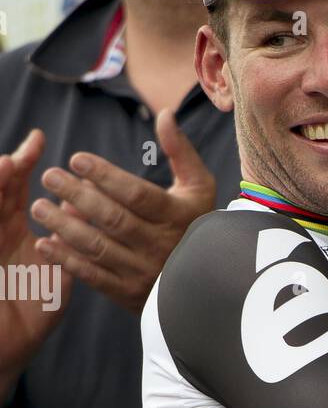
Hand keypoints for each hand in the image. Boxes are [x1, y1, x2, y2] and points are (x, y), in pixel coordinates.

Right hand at [0, 128, 73, 375]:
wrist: (5, 352)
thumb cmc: (29, 316)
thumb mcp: (55, 277)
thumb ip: (70, 245)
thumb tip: (86, 212)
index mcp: (15, 233)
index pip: (16, 189)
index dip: (25, 164)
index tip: (37, 141)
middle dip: (8, 170)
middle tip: (23, 152)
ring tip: (7, 168)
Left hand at [31, 109, 215, 313]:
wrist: (207, 281)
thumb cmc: (198, 224)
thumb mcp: (199, 187)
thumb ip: (181, 151)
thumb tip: (165, 114)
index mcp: (175, 216)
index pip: (136, 194)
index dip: (105, 176)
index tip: (77, 159)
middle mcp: (160, 246)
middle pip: (113, 218)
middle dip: (78, 196)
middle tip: (50, 176)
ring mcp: (144, 272)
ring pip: (98, 247)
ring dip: (65, 227)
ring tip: (39, 207)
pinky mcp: (129, 293)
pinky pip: (94, 276)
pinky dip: (67, 261)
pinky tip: (46, 243)